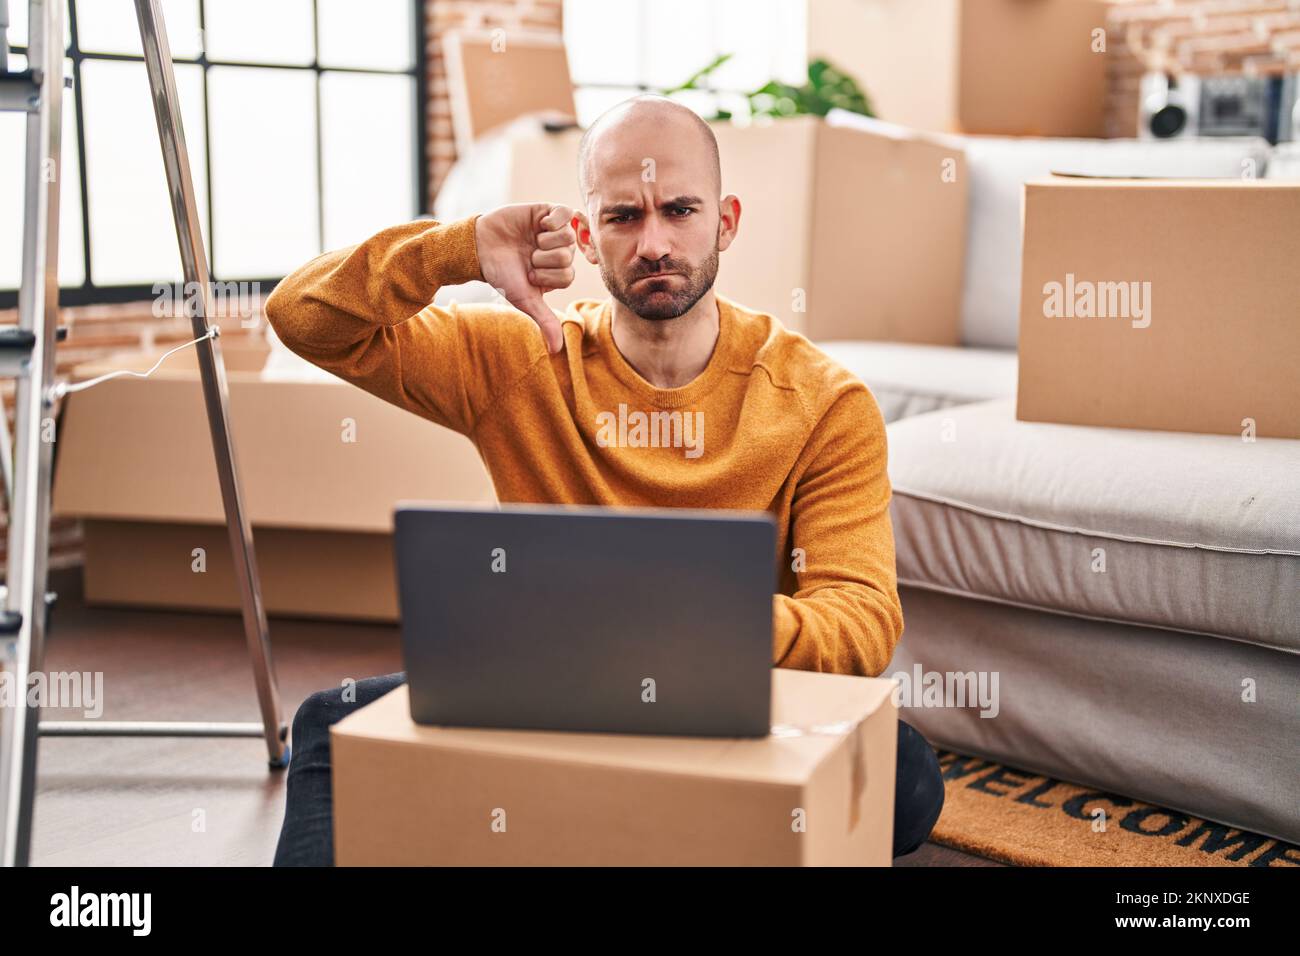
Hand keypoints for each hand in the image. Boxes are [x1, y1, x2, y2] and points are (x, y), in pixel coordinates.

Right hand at [475, 202, 575, 353]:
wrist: (479, 247)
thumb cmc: (501, 275)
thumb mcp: (524, 299)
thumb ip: (544, 320)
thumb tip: (556, 351)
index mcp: (557, 274)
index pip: (568, 275)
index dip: (546, 275)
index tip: (528, 273)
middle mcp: (560, 254)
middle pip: (568, 256)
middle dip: (543, 259)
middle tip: (527, 256)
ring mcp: (555, 233)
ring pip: (567, 237)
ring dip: (545, 241)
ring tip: (530, 241)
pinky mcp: (548, 212)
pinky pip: (567, 213)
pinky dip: (554, 220)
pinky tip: (539, 224)